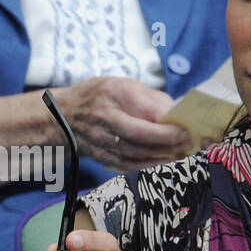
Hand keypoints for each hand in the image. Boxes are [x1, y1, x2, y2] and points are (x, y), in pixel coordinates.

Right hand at [54, 77, 191, 170]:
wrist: (62, 116)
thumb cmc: (99, 96)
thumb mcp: (122, 85)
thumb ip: (150, 98)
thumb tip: (177, 113)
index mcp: (111, 95)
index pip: (142, 111)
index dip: (166, 124)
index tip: (186, 127)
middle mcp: (104, 119)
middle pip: (138, 136)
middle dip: (167, 142)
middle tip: (189, 143)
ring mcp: (100, 141)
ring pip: (134, 154)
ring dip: (161, 156)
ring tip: (182, 153)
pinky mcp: (101, 157)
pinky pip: (128, 165)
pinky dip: (149, 166)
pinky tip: (164, 162)